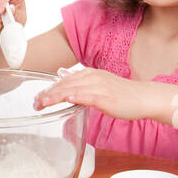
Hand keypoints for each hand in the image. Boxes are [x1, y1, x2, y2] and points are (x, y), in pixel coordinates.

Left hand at [34, 67, 149, 120]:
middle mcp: (92, 77)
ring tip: (43, 103)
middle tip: (35, 103)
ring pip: (73, 89)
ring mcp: (99, 87)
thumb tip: (61, 74)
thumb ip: (79, 80)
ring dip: (56, 96)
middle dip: (48, 94)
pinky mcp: (106, 97)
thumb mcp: (98, 82)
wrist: (143, 97)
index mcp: (89, 74)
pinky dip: (77, 96)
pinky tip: (68, 99)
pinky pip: (89, 96)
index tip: (37, 98)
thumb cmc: (121, 94)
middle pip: (65, 84)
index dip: (49, 89)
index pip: (63, 80)